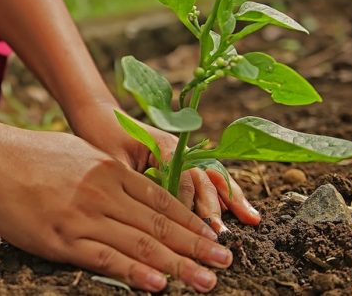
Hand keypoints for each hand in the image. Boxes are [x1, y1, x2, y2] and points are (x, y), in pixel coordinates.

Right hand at [0, 128, 232, 292]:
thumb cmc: (29, 154)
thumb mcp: (77, 153)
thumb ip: (106, 172)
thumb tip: (130, 188)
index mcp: (109, 170)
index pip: (161, 201)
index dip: (191, 222)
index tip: (213, 236)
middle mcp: (103, 192)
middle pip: (159, 225)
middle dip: (196, 246)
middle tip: (225, 262)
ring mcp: (83, 216)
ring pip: (140, 244)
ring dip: (178, 265)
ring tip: (206, 280)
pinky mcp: (61, 238)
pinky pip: (105, 258)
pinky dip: (135, 272)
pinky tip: (158, 284)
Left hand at [67, 101, 261, 233]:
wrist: (99, 116)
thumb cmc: (102, 137)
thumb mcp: (113, 161)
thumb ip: (134, 182)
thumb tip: (149, 213)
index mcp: (164, 146)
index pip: (183, 179)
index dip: (187, 206)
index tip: (190, 230)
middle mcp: (179, 149)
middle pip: (203, 179)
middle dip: (214, 208)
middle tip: (220, 234)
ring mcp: (184, 155)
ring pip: (212, 178)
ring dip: (230, 200)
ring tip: (251, 220)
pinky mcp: (182, 163)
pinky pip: (207, 179)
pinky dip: (225, 194)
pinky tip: (243, 211)